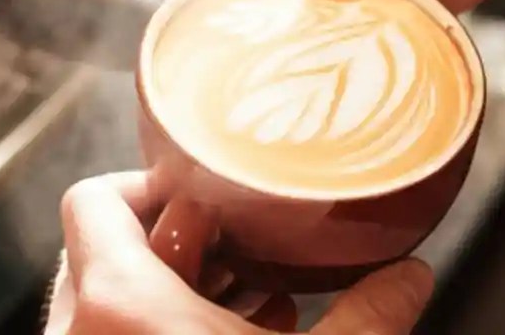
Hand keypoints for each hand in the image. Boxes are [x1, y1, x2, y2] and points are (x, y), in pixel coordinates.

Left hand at [46, 172, 433, 334]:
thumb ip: (370, 318)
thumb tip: (411, 278)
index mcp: (117, 302)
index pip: (92, 200)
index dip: (148, 184)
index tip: (204, 198)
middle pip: (98, 247)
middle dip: (170, 242)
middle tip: (232, 245)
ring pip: (101, 301)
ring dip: (166, 290)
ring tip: (239, 298)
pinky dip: (156, 331)